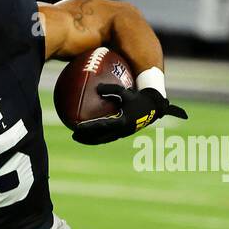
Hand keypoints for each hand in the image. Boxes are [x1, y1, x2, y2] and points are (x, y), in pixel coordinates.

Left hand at [72, 84, 187, 145]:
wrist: (154, 107)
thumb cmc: (138, 98)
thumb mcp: (126, 92)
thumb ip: (112, 89)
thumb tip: (97, 88)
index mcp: (122, 122)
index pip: (101, 126)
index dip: (88, 127)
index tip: (77, 127)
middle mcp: (121, 131)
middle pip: (100, 138)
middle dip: (86, 138)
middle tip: (74, 135)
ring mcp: (122, 134)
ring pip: (103, 140)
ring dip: (91, 140)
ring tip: (78, 137)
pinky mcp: (123, 134)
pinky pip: (108, 137)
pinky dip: (98, 137)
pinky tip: (90, 134)